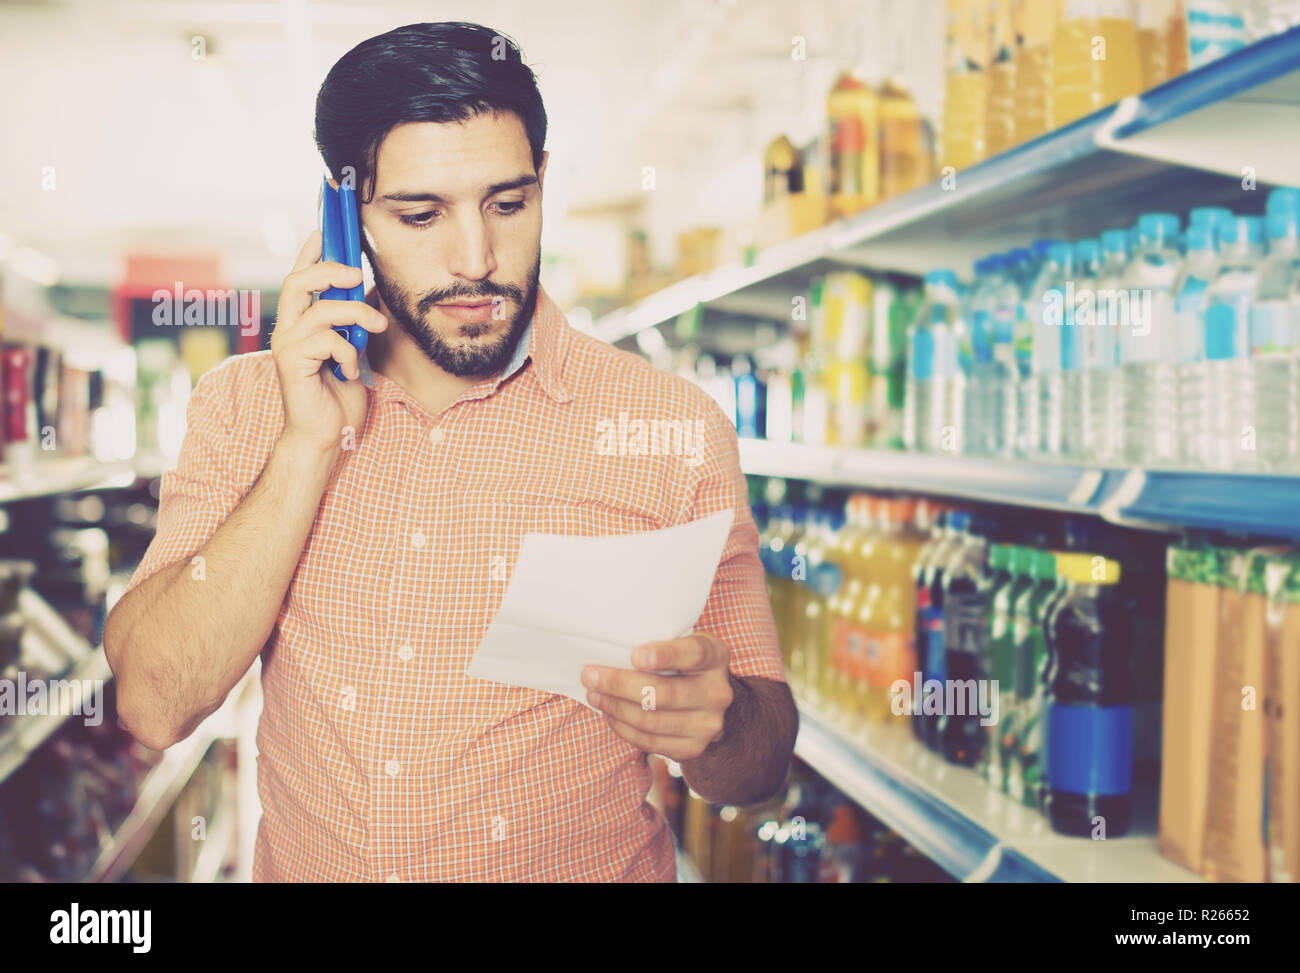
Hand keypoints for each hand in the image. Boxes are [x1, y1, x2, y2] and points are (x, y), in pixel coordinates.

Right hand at [270, 230, 388, 456]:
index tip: (323, 230)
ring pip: (321, 310)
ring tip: (377, 327)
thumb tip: (368, 296)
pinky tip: (349, 370)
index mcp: (300, 324)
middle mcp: (287, 330)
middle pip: (298, 281)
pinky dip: (346, 352)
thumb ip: (353, 326)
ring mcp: (286, 345)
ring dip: (356, 315)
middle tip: (357, 273)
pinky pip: (325, 340)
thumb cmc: (338, 397)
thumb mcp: (353, 352)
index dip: (309, 253)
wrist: (326, 436)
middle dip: (329, 270)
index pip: (300, 278)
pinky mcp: (290, 362)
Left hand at [582, 631, 734, 761]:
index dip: (665, 655)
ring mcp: (708, 724)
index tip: (635, 656)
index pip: (693, 654)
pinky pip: (651, 743)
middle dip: (620, 685)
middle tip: (590, 675)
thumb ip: (658, 642)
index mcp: (715, 656)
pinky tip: (609, 714)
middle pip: (665, 693)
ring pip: (653, 721)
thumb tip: (609, 648)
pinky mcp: (692, 748)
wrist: (709, 702)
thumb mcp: (682, 642)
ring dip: (616, 708)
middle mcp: (718, 692)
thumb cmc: (683, 663)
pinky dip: (624, 728)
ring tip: (594, 694)